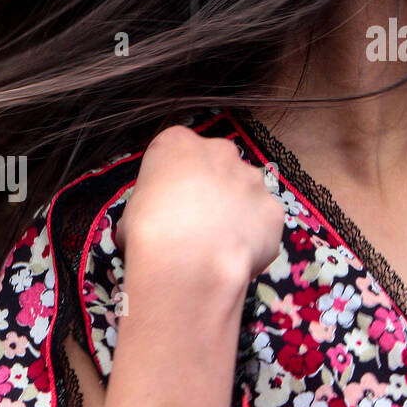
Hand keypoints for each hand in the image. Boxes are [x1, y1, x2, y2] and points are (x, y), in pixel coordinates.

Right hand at [119, 126, 283, 291]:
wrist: (187, 263)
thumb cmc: (148, 232)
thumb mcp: (133, 209)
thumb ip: (154, 203)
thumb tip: (160, 223)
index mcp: (177, 143)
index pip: (176, 152)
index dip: (173, 181)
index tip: (168, 204)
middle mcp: (220, 151)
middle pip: (217, 166)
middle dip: (211, 190)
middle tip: (196, 224)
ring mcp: (252, 179)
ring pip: (245, 192)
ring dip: (234, 212)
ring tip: (217, 245)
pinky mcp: (274, 209)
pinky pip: (263, 221)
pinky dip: (254, 237)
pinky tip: (235, 256)